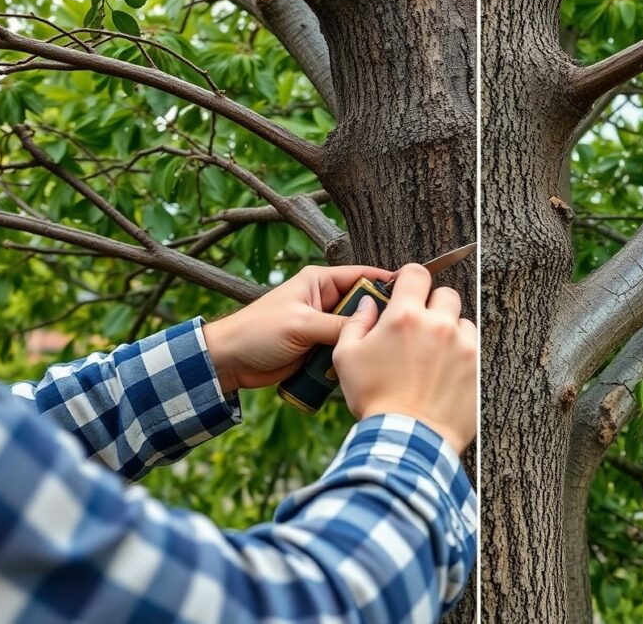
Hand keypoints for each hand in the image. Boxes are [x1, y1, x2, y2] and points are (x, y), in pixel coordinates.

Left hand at [202, 265, 392, 392]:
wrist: (229, 362)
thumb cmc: (258, 332)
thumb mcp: (302, 325)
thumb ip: (338, 325)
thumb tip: (372, 327)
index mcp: (319, 282)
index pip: (362, 276)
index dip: (387, 284)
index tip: (413, 293)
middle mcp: (324, 300)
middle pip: (364, 307)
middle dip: (376, 320)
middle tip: (397, 334)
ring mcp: (322, 325)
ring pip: (356, 332)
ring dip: (362, 342)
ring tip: (380, 353)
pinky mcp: (319, 348)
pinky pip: (344, 350)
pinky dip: (350, 358)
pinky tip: (361, 366)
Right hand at [333, 264, 476, 454]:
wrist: (408, 438)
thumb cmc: (375, 399)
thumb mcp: (347, 358)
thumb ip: (356, 323)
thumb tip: (367, 305)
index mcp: (405, 316)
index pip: (417, 273)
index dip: (411, 278)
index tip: (407, 289)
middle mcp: (438, 324)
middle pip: (445, 293)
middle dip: (432, 304)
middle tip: (419, 326)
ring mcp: (463, 345)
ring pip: (462, 321)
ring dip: (449, 330)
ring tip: (432, 354)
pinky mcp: (477, 367)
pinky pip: (473, 347)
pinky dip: (462, 352)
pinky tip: (445, 371)